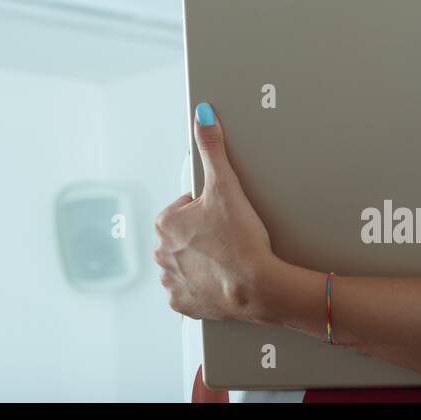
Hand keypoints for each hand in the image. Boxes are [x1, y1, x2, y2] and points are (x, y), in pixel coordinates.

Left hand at [153, 102, 276, 322]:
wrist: (258, 284)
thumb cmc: (242, 239)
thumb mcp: (226, 185)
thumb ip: (212, 148)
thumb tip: (203, 116)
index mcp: (166, 222)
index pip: (185, 207)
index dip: (208, 210)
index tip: (223, 218)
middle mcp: (161, 252)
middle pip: (183, 235)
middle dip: (202, 234)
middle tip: (228, 238)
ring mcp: (170, 280)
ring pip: (184, 262)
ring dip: (200, 260)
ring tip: (226, 258)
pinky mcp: (182, 303)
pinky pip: (187, 290)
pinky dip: (201, 286)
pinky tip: (218, 279)